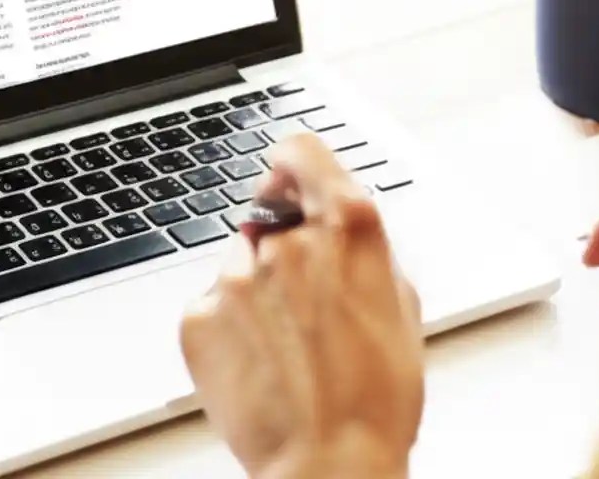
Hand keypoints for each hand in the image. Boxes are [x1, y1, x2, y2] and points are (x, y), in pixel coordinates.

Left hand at [179, 135, 423, 478]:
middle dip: (283, 244)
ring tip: (285, 344)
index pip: (301, 151)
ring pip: (240, 261)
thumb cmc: (376, 398)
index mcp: (348, 228)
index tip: (291, 175)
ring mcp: (237, 277)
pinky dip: (228, 325)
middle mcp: (287, 242)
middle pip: (270, 214)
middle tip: (303, 298)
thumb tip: (341, 229)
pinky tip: (258, 362)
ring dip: (256, 287)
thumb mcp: (399, 305)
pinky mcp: (199, 315)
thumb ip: (363, 250)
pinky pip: (211, 303)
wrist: (328, 460)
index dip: (296, 164)